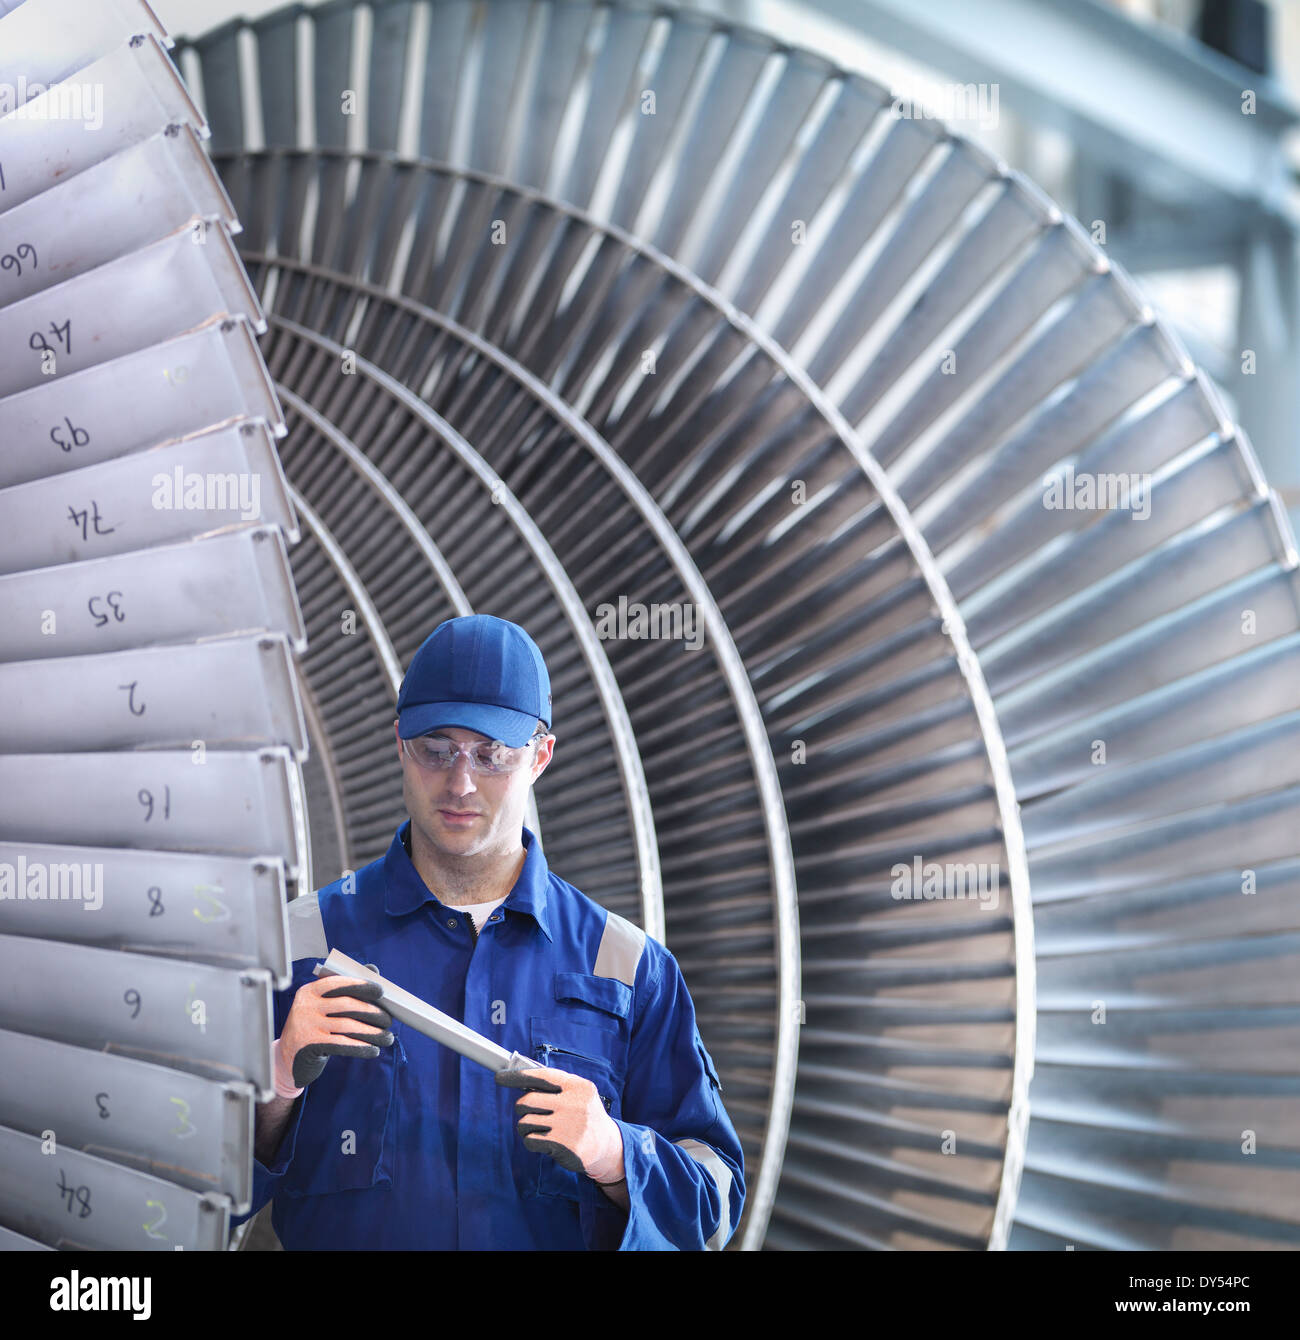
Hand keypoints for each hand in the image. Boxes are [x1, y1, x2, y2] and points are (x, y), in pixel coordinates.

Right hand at [277, 976, 393, 1090]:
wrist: (288, 1058)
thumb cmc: (313, 1027)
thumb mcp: (322, 1007)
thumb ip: (344, 989)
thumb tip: (373, 970)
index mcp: (309, 991)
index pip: (337, 983)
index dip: (360, 986)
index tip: (380, 991)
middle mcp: (305, 1006)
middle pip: (346, 1005)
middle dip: (372, 1012)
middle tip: (388, 1020)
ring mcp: (306, 1026)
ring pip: (347, 1026)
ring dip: (371, 1032)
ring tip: (387, 1037)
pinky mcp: (309, 1046)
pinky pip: (341, 1044)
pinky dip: (360, 1047)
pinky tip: (373, 1049)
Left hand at [496, 1065, 624, 1183]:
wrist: (607, 1146)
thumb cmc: (586, 1116)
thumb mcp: (580, 1094)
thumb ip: (557, 1086)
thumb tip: (522, 1079)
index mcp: (578, 1086)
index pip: (542, 1076)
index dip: (518, 1076)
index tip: (500, 1077)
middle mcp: (574, 1103)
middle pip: (527, 1100)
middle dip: (522, 1107)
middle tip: (529, 1111)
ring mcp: (568, 1125)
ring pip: (525, 1122)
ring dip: (526, 1126)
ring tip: (540, 1128)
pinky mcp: (562, 1145)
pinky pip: (530, 1140)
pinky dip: (531, 1140)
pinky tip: (544, 1141)